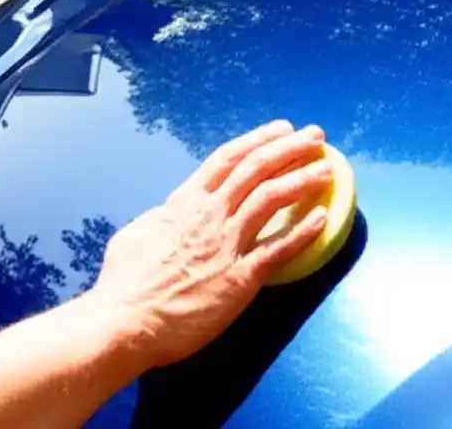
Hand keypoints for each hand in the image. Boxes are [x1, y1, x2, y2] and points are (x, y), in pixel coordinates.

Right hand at [87, 120, 330, 369]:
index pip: (227, 159)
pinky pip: (278, 249)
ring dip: (302, 180)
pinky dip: (302, 232)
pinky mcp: (239, 278)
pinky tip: (322, 219)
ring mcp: (226, 244)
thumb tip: (172, 211)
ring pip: (270, 199)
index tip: (282, 129)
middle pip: (255, 169)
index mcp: (185, 202)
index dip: (258, 140)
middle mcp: (209, 215)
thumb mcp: (138, 234)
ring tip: (327, 169)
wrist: (125, 321)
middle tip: (316, 137)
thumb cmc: (124, 283)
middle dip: (289, 149)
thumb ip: (163, 218)